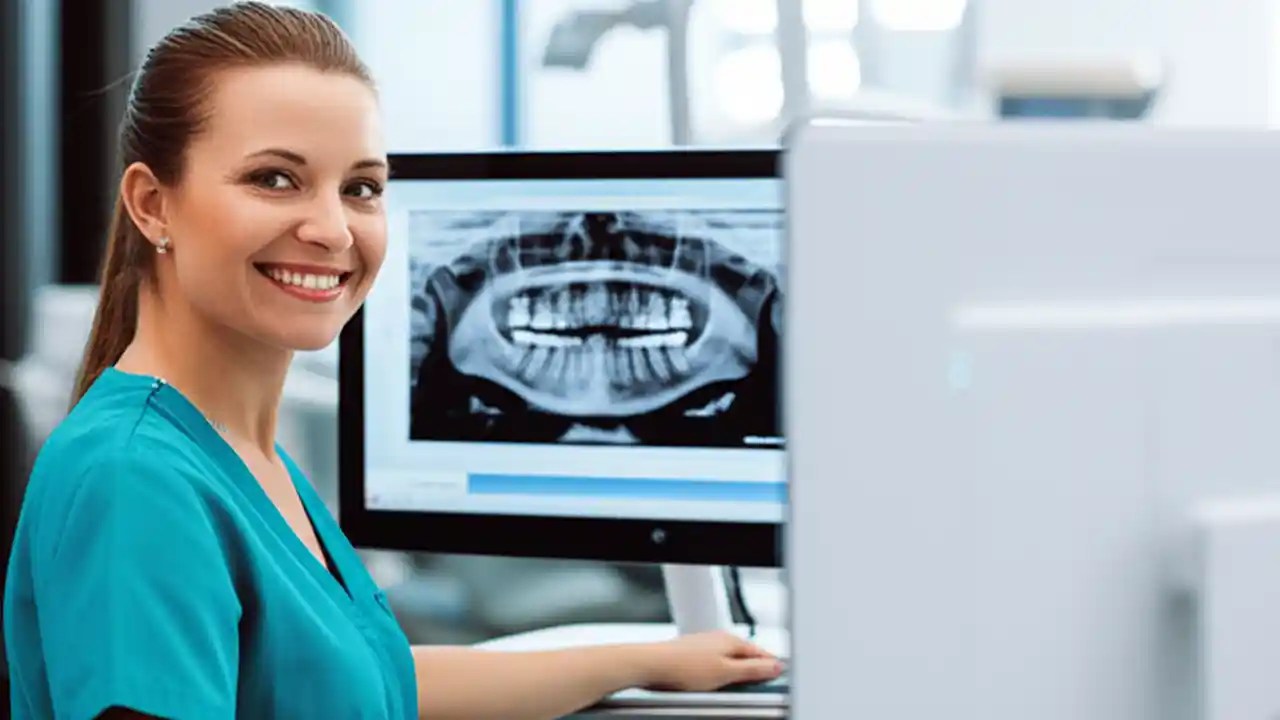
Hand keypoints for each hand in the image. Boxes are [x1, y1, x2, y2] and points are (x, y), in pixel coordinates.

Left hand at [638, 631, 783, 691]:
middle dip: (752, 673)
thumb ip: (752, 670)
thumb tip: (775, 666)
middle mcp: (718, 639)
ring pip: (729, 663)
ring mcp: (704, 646)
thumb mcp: (726, 673)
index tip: (779, 678)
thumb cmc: (685, 667)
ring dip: (734, 676)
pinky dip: (718, 677)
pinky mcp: (692, 656)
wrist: (652, 665)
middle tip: (756, 690)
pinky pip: (713, 666)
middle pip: (745, 657)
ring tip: (732, 692)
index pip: (761, 653)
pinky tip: (712, 688)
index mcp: (731, 641)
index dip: (771, 667)